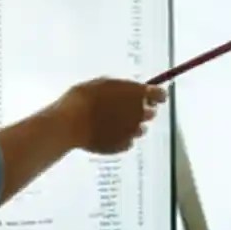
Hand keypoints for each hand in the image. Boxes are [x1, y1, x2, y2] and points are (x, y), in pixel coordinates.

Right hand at [52, 78, 166, 153]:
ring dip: (131, 125)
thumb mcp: (103, 83)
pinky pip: (128, 142)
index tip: (151, 97)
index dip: (156, 96)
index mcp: (137, 94)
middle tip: (124, 108)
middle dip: (141, 110)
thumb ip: (121, 87)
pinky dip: (121, 138)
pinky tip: (105, 134)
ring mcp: (132, 131)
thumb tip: (129, 89)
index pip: (160, 95)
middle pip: (151, 113)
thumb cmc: (83, 99)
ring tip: (110, 122)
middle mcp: (139, 113)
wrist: (70, 123)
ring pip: (140, 129)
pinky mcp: (123, 146)